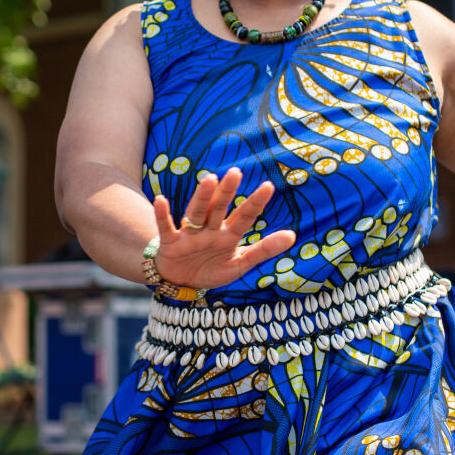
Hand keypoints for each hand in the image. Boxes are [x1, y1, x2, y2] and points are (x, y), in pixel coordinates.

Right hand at [151, 167, 296, 290]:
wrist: (182, 282)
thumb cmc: (212, 269)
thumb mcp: (240, 263)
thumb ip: (264, 250)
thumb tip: (293, 235)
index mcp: (228, 235)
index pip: (245, 217)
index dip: (255, 203)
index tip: (268, 186)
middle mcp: (210, 230)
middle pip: (219, 208)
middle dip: (227, 192)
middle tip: (236, 172)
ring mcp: (190, 235)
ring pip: (197, 213)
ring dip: (202, 198)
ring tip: (209, 180)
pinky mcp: (170, 243)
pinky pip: (166, 227)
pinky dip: (163, 215)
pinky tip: (161, 200)